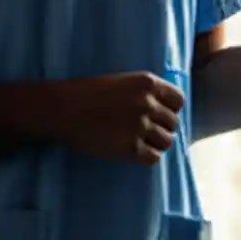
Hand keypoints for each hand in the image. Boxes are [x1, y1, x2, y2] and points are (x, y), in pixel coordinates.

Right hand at [46, 72, 184, 164]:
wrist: (61, 108)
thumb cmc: (86, 92)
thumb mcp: (121, 81)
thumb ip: (143, 92)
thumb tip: (163, 109)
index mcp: (147, 83)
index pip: (179, 100)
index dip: (170, 109)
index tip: (160, 114)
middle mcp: (148, 104)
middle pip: (173, 123)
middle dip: (162, 128)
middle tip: (146, 131)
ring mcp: (140, 126)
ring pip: (166, 142)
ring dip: (156, 143)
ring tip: (141, 142)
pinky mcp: (130, 148)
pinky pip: (153, 158)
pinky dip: (147, 157)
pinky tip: (134, 152)